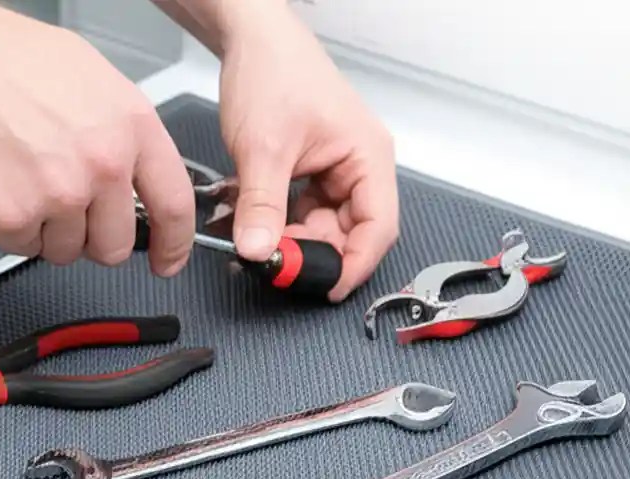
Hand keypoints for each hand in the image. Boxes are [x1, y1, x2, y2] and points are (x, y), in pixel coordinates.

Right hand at [0, 3, 195, 274]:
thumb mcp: (89, 79)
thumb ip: (119, 133)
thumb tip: (130, 174)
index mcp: (131, 127)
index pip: (174, 205)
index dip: (174, 243)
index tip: (167, 259)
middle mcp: (104, 164)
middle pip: (115, 244)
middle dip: (90, 237)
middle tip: (59, 206)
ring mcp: (61, 195)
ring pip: (66, 250)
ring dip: (43, 229)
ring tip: (17, 179)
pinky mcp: (15, 217)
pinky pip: (21, 247)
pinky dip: (5, 227)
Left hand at [217, 4, 398, 301]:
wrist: (252, 38)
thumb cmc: (274, 72)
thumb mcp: (264, 148)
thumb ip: (262, 206)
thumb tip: (258, 253)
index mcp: (369, 159)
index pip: (377, 230)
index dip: (352, 266)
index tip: (321, 288)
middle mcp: (360, 167)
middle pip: (348, 234)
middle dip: (310, 253)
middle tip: (272, 263)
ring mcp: (336, 170)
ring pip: (321, 226)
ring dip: (289, 239)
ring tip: (255, 240)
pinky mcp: (312, 170)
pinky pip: (302, 211)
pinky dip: (278, 222)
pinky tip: (252, 222)